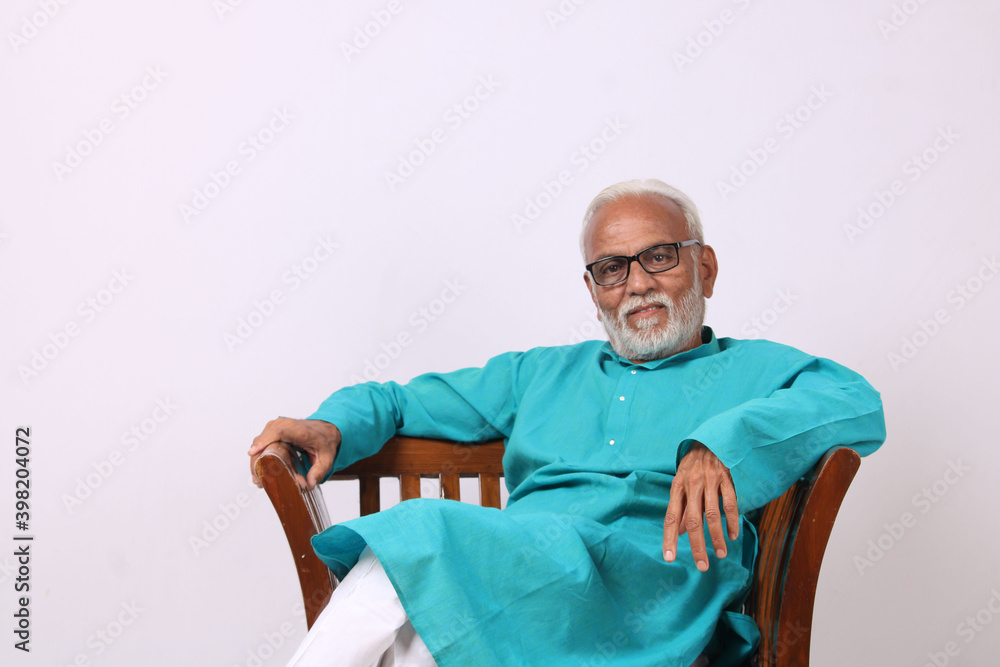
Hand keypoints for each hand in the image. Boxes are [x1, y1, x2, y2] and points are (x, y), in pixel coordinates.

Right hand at [248, 418, 340, 490]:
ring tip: (258, 478)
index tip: (253, 452)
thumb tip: (309, 484)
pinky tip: (260, 468)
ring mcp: (278, 425)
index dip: (264, 441)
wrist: (325, 429)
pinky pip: (262, 440)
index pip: (278, 433)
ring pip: (260, 440)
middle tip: (257, 480)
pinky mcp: (274, 429)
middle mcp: (287, 425)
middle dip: (257, 460)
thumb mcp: (327, 458)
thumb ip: (319, 471)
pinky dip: (258, 453)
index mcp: (300, 431)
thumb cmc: (324, 441)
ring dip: (256, 458)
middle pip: (264, 439)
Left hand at [662, 441, 738, 571]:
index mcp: (677, 487)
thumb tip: (679, 531)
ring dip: (717, 537)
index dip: (669, 538)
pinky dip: (732, 521)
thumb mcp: (682, 483)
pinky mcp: (726, 477)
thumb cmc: (693, 465)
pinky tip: (733, 535)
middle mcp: (691, 485)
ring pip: (713, 515)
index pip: (671, 517)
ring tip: (720, 554)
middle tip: (702, 566)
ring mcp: (709, 481)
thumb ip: (682, 507)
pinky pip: (730, 503)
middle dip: (697, 546)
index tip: (669, 558)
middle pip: (693, 520)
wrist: (710, 438)